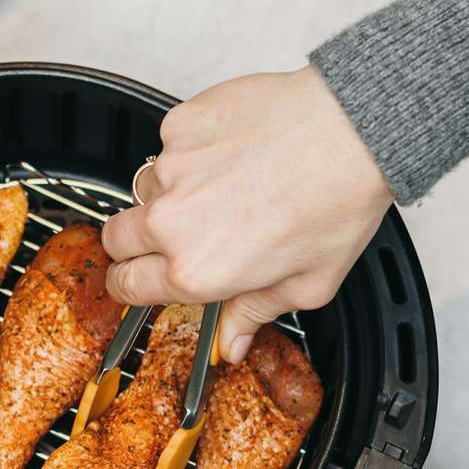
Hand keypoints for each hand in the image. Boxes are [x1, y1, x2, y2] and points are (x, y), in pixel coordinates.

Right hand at [101, 65, 391, 362]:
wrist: (352, 129)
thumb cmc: (336, 202)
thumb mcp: (306, 285)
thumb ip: (255, 314)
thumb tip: (232, 341)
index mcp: (196, 270)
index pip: (127, 285)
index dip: (129, 284)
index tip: (136, 278)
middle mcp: (172, 221)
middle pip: (115, 238)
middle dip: (133, 243)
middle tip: (169, 237)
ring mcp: (171, 169)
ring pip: (144, 188)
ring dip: (167, 194)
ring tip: (217, 187)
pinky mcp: (179, 126)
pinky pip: (168, 144)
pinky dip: (191, 151)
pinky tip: (230, 152)